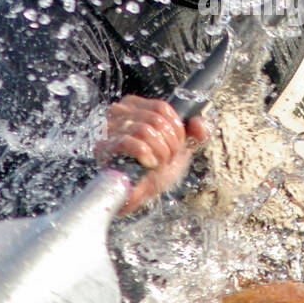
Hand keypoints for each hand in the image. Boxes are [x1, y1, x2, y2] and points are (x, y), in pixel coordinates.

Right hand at [94, 95, 210, 213]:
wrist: (134, 195)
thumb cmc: (152, 170)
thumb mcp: (179, 149)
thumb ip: (194, 134)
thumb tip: (200, 123)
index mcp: (134, 106)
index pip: (162, 108)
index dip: (176, 129)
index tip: (176, 147)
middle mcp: (118, 112)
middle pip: (156, 119)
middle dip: (170, 144)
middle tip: (167, 159)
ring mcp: (108, 129)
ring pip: (145, 130)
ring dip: (159, 152)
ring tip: (157, 164)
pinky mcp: (103, 147)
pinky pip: (130, 142)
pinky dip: (145, 154)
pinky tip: (148, 164)